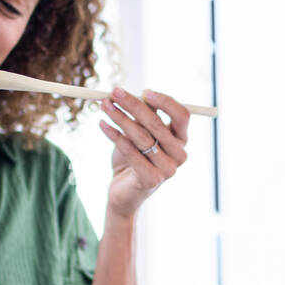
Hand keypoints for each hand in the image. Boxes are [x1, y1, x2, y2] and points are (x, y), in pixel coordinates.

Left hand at [97, 87, 189, 218]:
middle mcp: (179, 154)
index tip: (144, 91)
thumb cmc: (132, 159)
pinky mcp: (152, 179)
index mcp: (181, 140)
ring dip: (120, 117)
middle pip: (157, 123)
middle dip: (133, 104)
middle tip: (114, 92)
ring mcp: (168, 169)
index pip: (182, 115)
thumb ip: (142, 116)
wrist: (124, 193)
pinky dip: (114, 135)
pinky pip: (130, 151)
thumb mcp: (139, 134)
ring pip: (142, 136)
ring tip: (104, 105)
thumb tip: (133, 93)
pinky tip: (102, 124)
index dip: (165, 102)